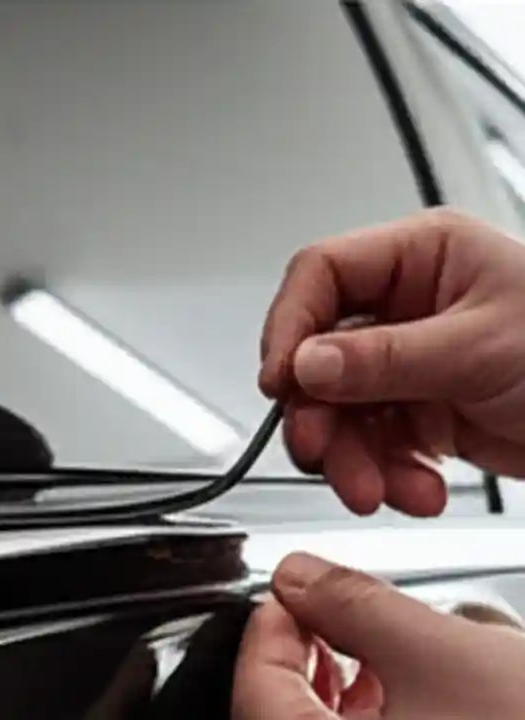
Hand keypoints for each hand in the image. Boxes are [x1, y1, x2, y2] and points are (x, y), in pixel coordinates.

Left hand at [232, 552, 524, 718]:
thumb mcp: (446, 656)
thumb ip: (355, 606)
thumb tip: (298, 576)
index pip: (256, 695)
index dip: (265, 632)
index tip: (287, 592)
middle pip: (286, 717)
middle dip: (305, 662)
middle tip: (328, 616)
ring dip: (346, 696)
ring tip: (377, 655)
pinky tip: (419, 697)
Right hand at [260, 208, 524, 515]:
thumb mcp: (481, 349)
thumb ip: (385, 357)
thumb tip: (306, 363)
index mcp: (423, 257)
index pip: (321, 275)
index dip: (290, 326)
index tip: (283, 381)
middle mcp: (409, 304)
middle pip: (320, 352)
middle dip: (322, 414)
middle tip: (324, 452)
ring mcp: (414, 360)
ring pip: (341, 407)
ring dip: (352, 457)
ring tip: (376, 489)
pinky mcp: (426, 409)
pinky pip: (376, 442)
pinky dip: (388, 474)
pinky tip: (418, 489)